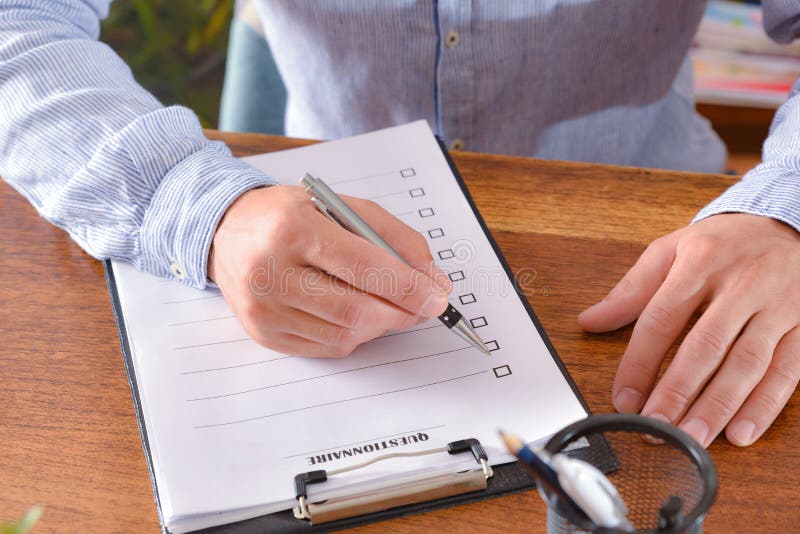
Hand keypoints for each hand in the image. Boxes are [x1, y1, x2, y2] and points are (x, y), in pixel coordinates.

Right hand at [208, 185, 450, 357]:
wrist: (227, 231)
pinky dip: (355, 334)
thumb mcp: (342, 207)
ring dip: (381, 324)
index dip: (407, 287)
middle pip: (355, 309)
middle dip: (401, 312)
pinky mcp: (264, 334)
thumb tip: (433, 280)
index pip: (364, 267)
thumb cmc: (289, 216)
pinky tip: (357, 314)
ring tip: (390, 306)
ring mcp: (264, 309)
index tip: (436, 297)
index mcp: (293, 229)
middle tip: (422, 307)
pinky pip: (327, 347)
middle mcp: (271, 271)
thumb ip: (393, 237)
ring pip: (344, 333)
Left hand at [578, 213, 799, 446]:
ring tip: (692, 437)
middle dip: (678, 392)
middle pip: (706, 345)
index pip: (662, 318)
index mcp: (701, 262)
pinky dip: (765, 405)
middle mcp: (742, 283)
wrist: (788, 224)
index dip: (640, 362)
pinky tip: (741, 431)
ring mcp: (779, 306)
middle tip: (656, 426)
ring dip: (719, 406)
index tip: (624, 397)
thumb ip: (631, 290)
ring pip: (748, 363)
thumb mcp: (671, 250)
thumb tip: (590, 320)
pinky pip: (788, 370)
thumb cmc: (723, 243)